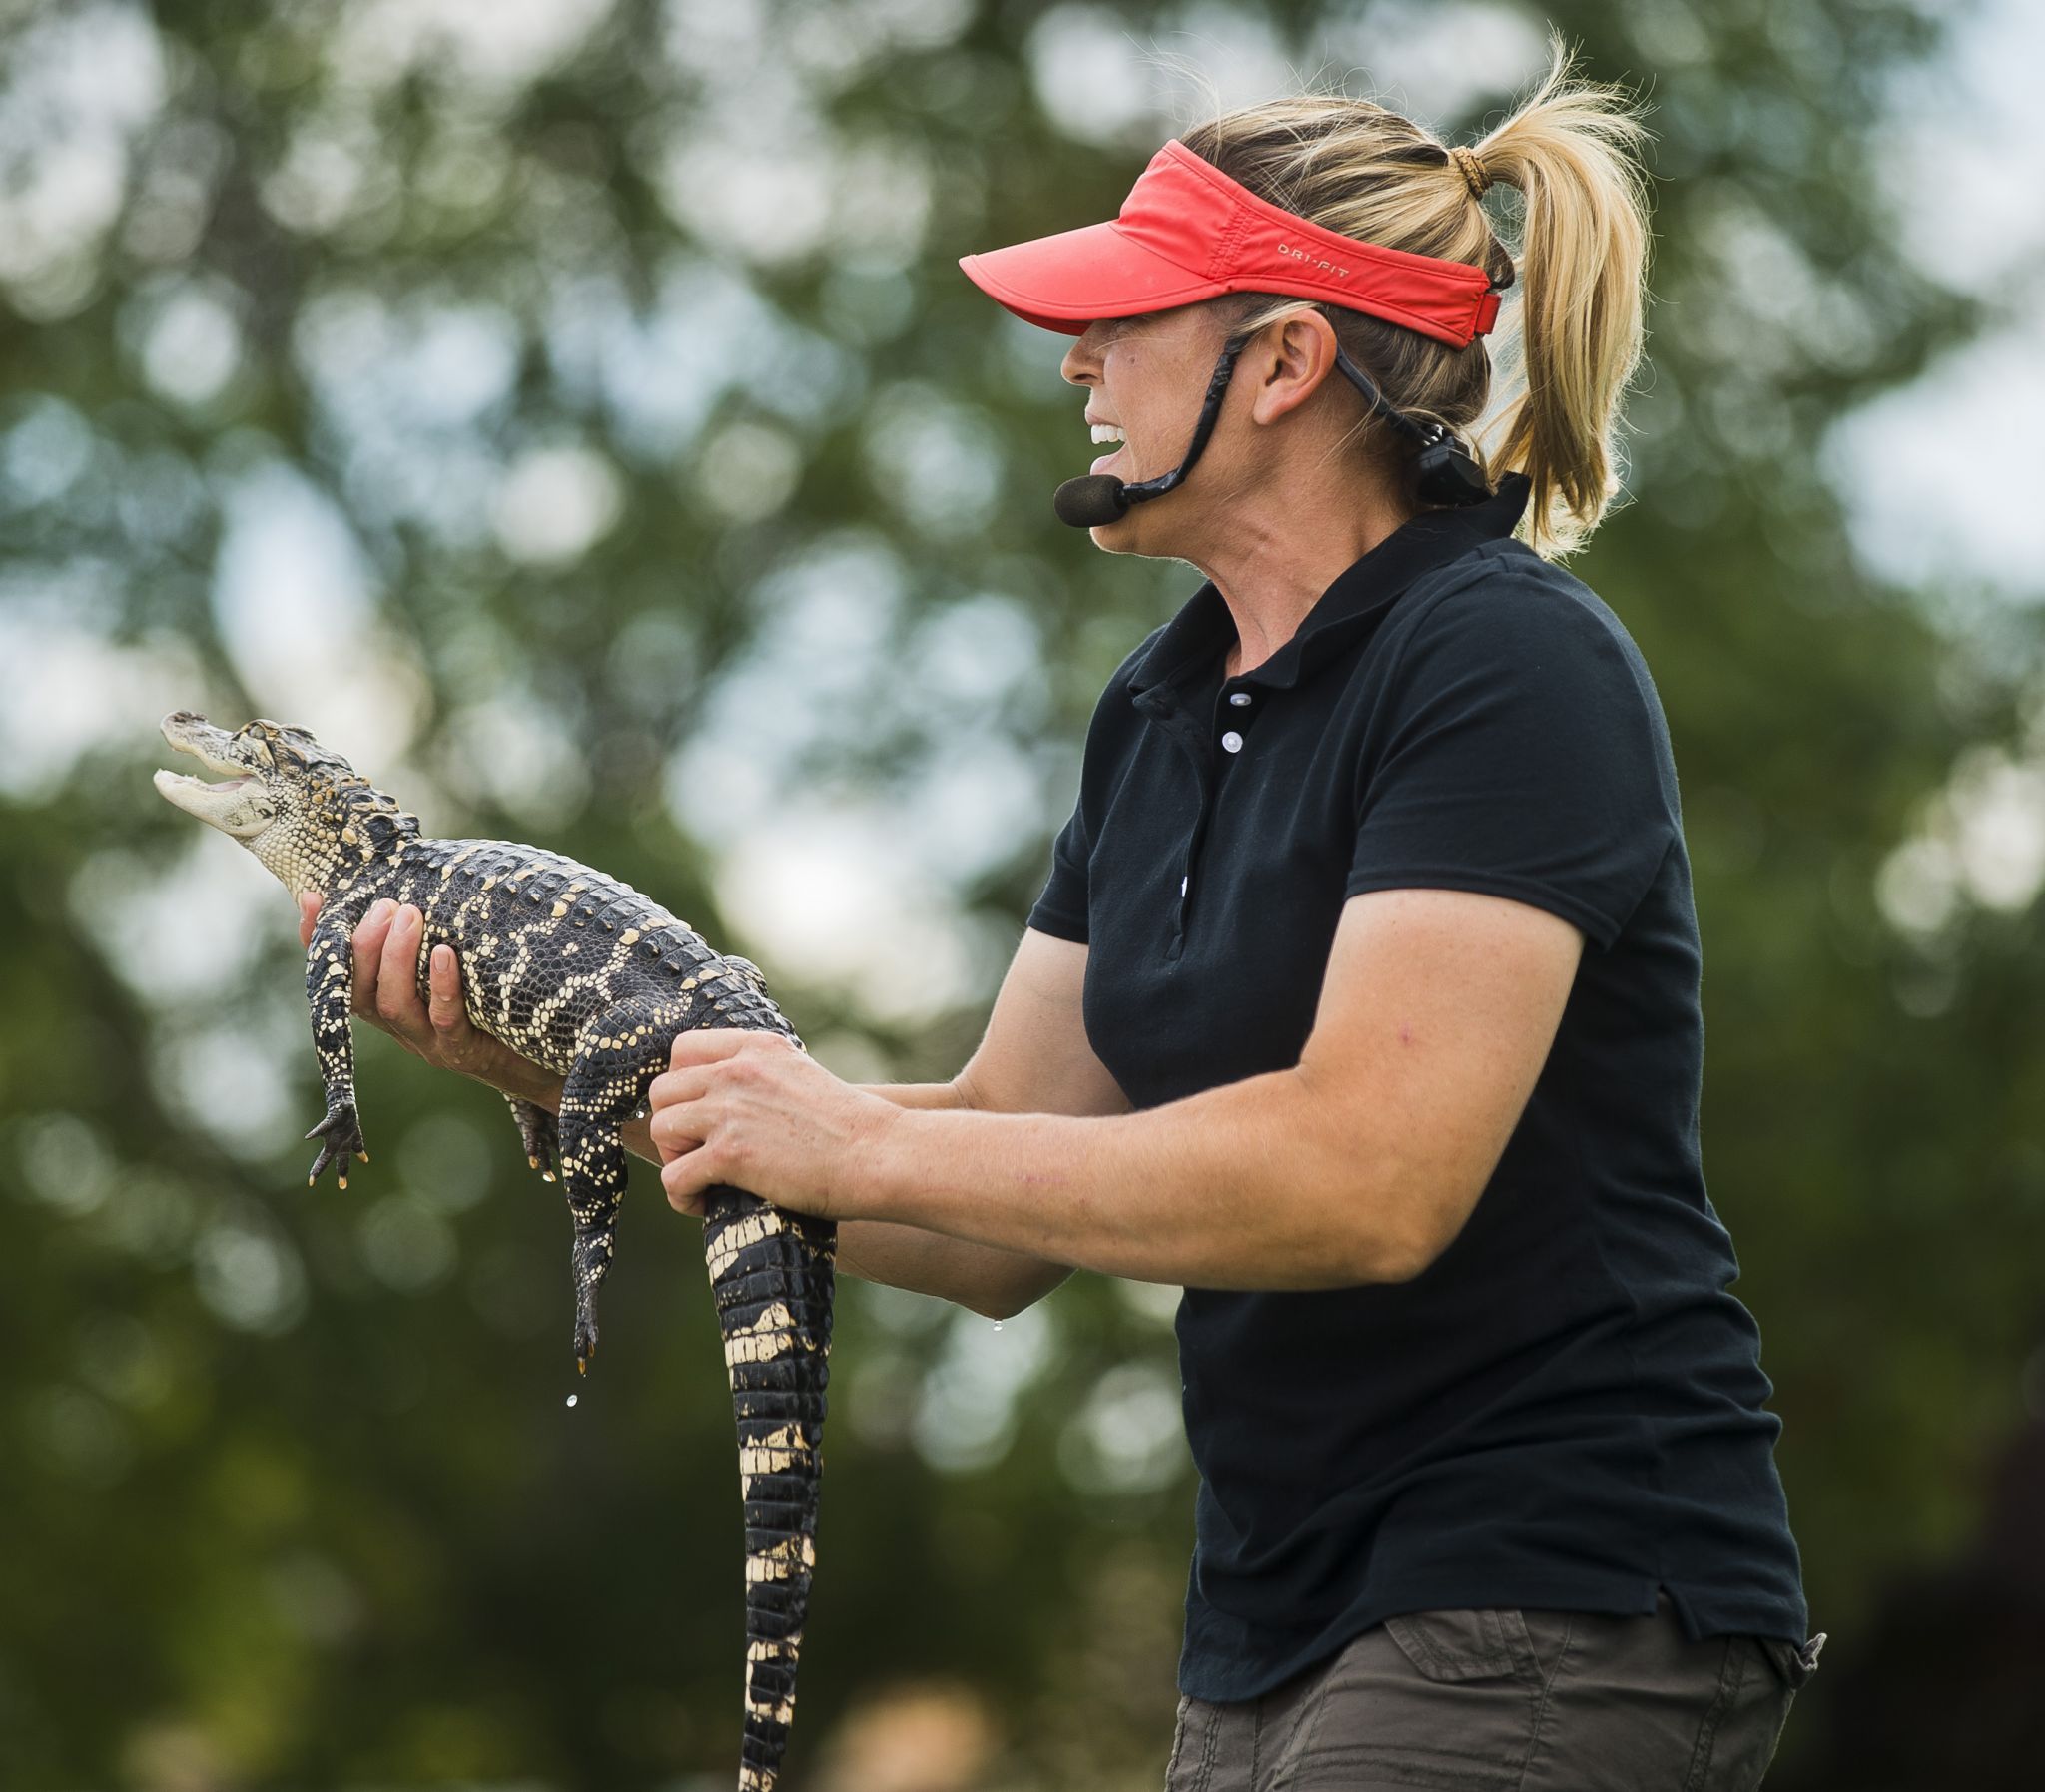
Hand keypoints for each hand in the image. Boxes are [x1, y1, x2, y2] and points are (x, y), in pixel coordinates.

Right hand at [298, 891, 541, 1094]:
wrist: (538, 1057)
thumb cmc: (490, 999)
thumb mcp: (454, 964)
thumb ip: (429, 933)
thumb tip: (415, 879)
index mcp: (386, 1000)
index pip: (339, 971)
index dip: (319, 940)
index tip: (314, 898)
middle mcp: (399, 1024)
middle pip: (360, 989)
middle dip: (365, 944)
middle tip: (387, 905)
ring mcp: (427, 1041)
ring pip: (394, 1005)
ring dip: (396, 959)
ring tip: (409, 915)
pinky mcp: (462, 1050)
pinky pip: (445, 1019)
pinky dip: (442, 986)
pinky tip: (446, 954)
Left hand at [647, 1029, 897, 1218]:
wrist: (881, 1156)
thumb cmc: (853, 1131)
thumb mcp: (803, 1080)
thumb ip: (764, 1081)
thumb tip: (732, 1109)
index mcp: (758, 1048)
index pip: (683, 1049)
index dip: (680, 1086)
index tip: (696, 1114)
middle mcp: (738, 1071)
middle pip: (663, 1091)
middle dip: (672, 1126)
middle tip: (698, 1153)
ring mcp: (731, 1110)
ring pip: (662, 1129)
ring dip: (674, 1159)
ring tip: (702, 1180)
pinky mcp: (731, 1153)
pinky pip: (674, 1176)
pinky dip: (681, 1197)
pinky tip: (703, 1205)